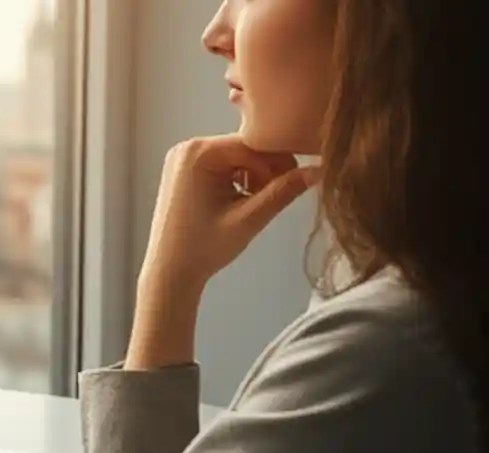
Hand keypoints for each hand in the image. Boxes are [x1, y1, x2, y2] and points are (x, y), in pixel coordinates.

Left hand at [124, 135, 318, 370]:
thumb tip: (319, 170)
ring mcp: (182, 158)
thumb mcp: (249, 219)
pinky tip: (240, 203)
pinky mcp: (183, 171)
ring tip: (255, 204)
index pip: (254, 144)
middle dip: (265, 171)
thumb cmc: (204, 248)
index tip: (296, 182)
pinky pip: (221, 165)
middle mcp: (187, 147)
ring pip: (235, 157)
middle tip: (277, 197)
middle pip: (244, 148)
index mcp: (199, 153)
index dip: (279, 162)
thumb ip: (283, 192)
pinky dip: (236, 180)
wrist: (169, 272)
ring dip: (253, 176)